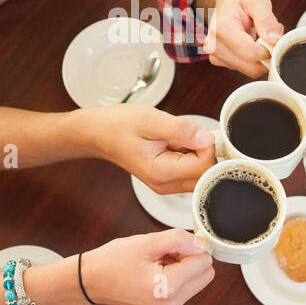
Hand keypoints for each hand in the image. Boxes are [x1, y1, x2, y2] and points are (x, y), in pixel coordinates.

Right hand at [81, 229, 215, 304]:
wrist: (90, 280)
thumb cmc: (111, 262)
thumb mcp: (146, 243)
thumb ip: (178, 240)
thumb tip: (202, 243)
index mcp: (167, 288)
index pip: (203, 261)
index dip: (189, 246)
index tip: (169, 244)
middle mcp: (172, 303)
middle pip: (205, 272)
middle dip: (190, 257)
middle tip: (163, 252)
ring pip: (197, 278)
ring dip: (183, 265)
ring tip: (156, 260)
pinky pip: (186, 284)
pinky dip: (177, 272)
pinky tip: (155, 268)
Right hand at [89, 105, 215, 193]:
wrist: (98, 133)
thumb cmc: (118, 126)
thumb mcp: (151, 120)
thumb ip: (181, 130)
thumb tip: (207, 139)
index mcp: (162, 173)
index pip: (204, 165)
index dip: (206, 144)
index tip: (193, 131)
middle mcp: (165, 184)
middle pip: (206, 174)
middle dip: (203, 150)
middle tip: (184, 133)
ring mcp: (166, 183)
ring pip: (200, 172)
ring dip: (195, 152)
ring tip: (173, 139)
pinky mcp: (166, 178)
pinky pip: (190, 169)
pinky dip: (188, 154)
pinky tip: (171, 143)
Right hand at [200, 0, 283, 77]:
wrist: (225, 0)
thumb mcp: (257, 1)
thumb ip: (266, 20)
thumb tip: (275, 41)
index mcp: (221, 28)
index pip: (251, 53)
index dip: (270, 49)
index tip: (276, 35)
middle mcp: (213, 45)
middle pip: (251, 67)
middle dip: (267, 54)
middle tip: (270, 34)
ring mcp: (215, 55)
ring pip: (250, 70)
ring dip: (261, 56)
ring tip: (260, 35)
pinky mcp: (219, 61)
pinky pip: (245, 69)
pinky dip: (254, 59)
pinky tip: (251, 42)